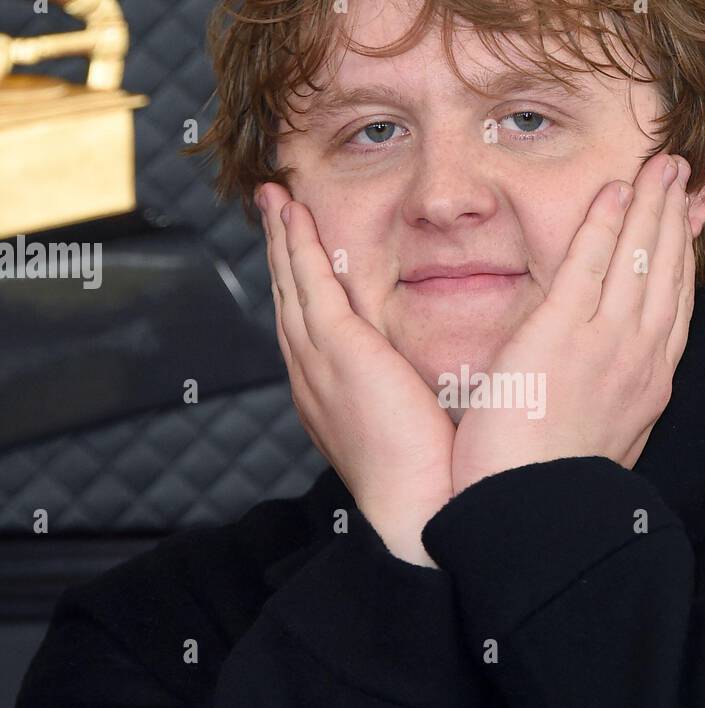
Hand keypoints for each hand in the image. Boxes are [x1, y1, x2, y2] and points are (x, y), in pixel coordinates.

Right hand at [259, 181, 454, 566]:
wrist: (421, 510)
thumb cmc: (429, 480)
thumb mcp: (412, 429)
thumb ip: (410, 397)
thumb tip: (429, 383)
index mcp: (328, 395)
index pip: (310, 326)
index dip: (301, 284)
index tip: (300, 253)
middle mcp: (312, 375)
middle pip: (289, 298)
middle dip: (279, 252)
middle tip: (272, 209)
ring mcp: (317, 360)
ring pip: (292, 282)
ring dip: (282, 236)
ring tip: (275, 197)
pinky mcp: (337, 348)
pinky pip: (310, 280)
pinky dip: (298, 243)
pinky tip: (293, 212)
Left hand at [450, 152, 694, 495]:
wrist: (530, 513)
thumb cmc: (549, 488)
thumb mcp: (604, 445)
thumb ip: (613, 404)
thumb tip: (612, 389)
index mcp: (649, 388)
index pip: (675, 308)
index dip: (683, 260)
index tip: (687, 227)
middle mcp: (639, 359)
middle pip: (666, 273)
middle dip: (676, 217)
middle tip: (681, 175)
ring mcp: (604, 344)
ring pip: (638, 259)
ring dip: (651, 204)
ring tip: (660, 165)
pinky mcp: (561, 335)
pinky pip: (590, 264)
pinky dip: (605, 223)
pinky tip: (614, 192)